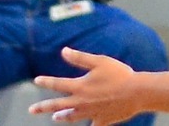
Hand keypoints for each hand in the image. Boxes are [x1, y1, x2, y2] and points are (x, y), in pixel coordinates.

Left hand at [33, 48, 149, 125]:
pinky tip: (87, 123)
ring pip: (72, 117)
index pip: (58, 84)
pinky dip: (88, 124)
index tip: (36, 80)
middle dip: (43, 107)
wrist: (137, 93)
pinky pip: (92, 125)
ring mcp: (91, 113)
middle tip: (32, 109)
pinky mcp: (102, 120)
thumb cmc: (119, 74)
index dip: (46, 82)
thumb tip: (63, 51)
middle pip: (58, 106)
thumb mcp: (99, 61)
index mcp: (80, 86)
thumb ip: (80, 57)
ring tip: (55, 117)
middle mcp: (82, 102)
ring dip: (63, 117)